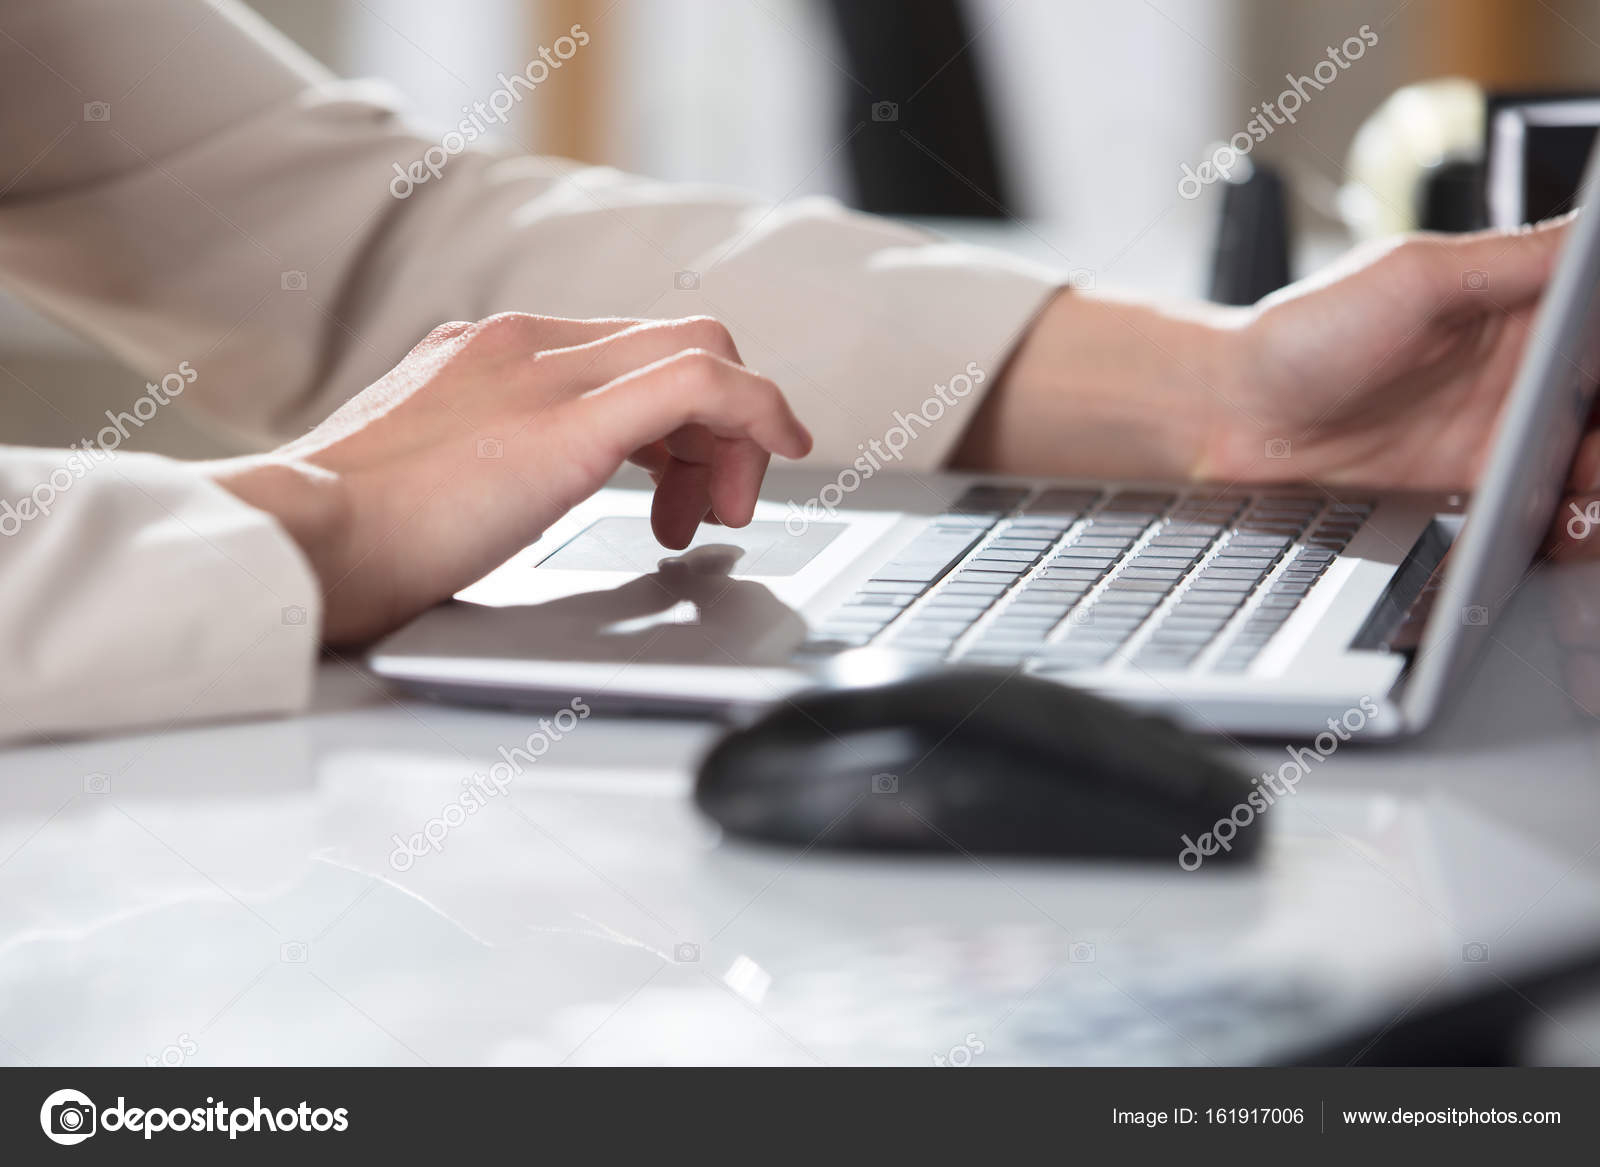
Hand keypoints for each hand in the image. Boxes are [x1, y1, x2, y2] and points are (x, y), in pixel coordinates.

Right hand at [208, 313, 811, 645]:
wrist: (295, 541)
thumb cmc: (343, 539)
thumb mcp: (423, 479)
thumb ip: (479, 465)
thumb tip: (508, 501)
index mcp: (486, 354)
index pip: (622, 352)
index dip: (676, 420)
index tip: (681, 486)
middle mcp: (521, 345)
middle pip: (673, 342)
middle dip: (718, 428)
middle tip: (714, 508)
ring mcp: (544, 373)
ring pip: (699, 352)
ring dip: (736, 435)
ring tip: (720, 515)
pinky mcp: (569, 423)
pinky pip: (702, 383)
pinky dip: (758, 411)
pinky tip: (783, 450)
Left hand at [957, 216, 1575, 490]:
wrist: (1234, 420)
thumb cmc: (1303, 334)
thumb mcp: (1416, 278)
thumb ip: (1517, 259)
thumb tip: (1596, 229)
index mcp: (1521, 296)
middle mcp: (1524, 363)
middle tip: (1594, 447)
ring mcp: (1506, 428)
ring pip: (1594, 454)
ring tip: (1584, 483)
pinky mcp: (1482, 487)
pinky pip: (1549, 504)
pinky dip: (1570, 516)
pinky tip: (1561, 518)